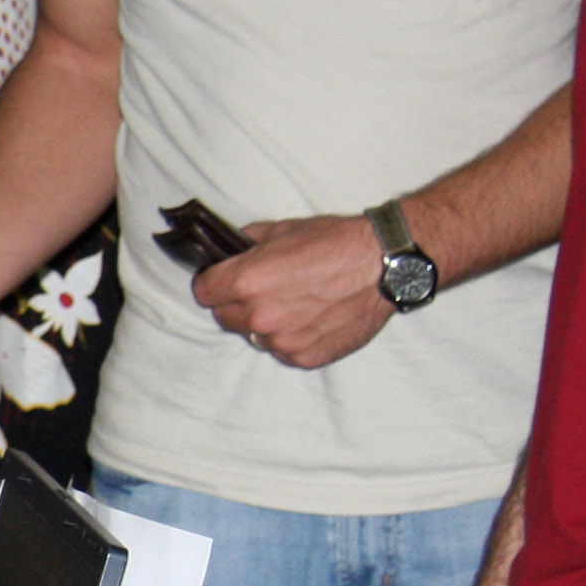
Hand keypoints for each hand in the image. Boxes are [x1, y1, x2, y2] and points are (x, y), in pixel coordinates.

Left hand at [196, 213, 393, 369]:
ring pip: (255, 336)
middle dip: (238, 304)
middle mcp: (259, 316)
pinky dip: (292, 338)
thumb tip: (233, 249)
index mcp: (246, 281)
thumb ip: (249, 243)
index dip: (213, 283)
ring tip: (295, 304)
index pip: (203, 292)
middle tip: (265, 290)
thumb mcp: (284, 229)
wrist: (382, 265)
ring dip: (266, 324)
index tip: (223, 281)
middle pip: (225, 317)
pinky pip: (284, 351)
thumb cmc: (337, 243)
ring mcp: (282, 340)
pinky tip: (312, 318)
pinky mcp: (305, 357)